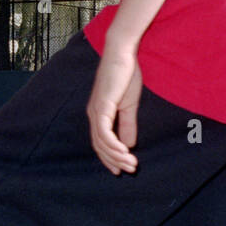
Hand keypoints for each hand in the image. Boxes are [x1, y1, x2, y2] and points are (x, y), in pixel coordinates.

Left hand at [86, 44, 142, 174]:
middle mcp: (93, 115)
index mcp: (98, 114)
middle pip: (100, 146)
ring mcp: (96, 111)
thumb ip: (128, 124)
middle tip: (130, 170)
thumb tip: (129, 144)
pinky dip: (113, 144)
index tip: (121, 169)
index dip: (109, 157)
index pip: (100, 142)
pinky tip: (125, 152)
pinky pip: (104, 132)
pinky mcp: (102, 106)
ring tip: (132, 164)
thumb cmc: (125, 76)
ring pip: (102, 142)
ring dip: (116, 156)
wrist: (123, 55)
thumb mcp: (129, 105)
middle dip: (114, 161)